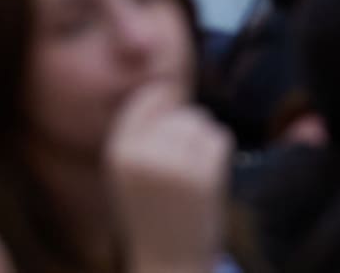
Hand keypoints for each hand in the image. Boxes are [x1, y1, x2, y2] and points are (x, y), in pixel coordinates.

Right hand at [106, 84, 232, 272]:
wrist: (168, 265)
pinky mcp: (204, 177)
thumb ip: (141, 132)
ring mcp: (174, 165)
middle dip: (186, 128)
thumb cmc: (150, 214)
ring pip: (201, 121)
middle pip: (179, 110)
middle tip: (182, 163)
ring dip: (203, 139)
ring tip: (194, 170)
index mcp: (119, 152)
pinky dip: (219, 153)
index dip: (165, 101)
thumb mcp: (129, 171)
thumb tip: (169, 85)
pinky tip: (208, 178)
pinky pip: (220, 137)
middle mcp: (143, 155)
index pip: (147, 97)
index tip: (172, 118)